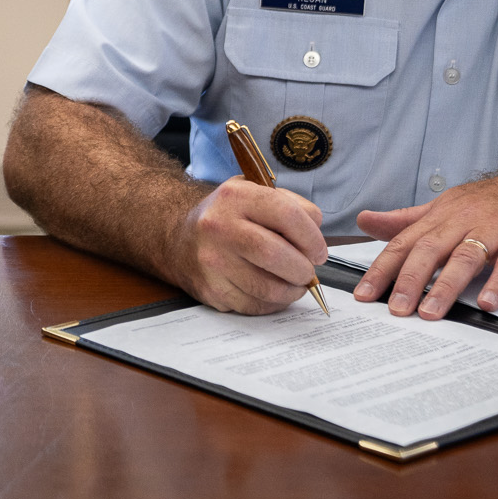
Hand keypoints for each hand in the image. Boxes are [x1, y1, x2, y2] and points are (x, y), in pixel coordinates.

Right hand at [168, 177, 327, 314]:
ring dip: (292, 291)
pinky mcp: (210, 289)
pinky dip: (273, 304)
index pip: (287, 214)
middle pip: (277, 255)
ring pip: (268, 287)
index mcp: (236, 196)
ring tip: (294, 283)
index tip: (319, 251)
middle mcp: (219, 226)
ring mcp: (212, 261)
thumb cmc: (227, 217)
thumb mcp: (253, 193)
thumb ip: (291, 205)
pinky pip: (254, 305)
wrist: (177, 238)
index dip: (312, 237)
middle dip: (303, 269)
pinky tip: (274, 293)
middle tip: (308, 272)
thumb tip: (317, 238)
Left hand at [352, 161, 497, 317]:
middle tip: (396, 309)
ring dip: (446, 286)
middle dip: (410, 280)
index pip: (404, 242)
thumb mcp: (446, 206)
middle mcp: (464, 220)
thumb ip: (407, 219)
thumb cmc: (494, 202)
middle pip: (430, 249)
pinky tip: (487, 302)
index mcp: (441, 215)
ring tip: (430, 313)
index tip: (364, 295)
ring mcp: (496, 229)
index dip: (382, 269)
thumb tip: (365, 220)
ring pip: (466, 257)